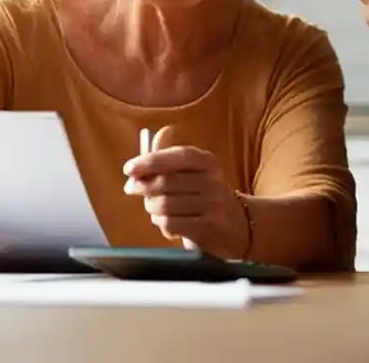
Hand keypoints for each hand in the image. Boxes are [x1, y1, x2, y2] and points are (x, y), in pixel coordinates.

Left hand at [122, 128, 248, 258]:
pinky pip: (170, 224)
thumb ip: (171, 157)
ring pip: (164, 205)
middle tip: (132, 189)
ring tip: (152, 207)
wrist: (239, 225)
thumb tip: (151, 139)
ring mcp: (212, 206)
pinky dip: (161, 223)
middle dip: (141, 186)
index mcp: (208, 162)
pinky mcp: (207, 228)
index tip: (129, 168)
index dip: (150, 161)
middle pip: (165, 182)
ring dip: (150, 207)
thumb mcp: (196, 171)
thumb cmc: (207, 194)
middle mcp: (213, 181)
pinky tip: (165, 221)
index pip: (177, 156)